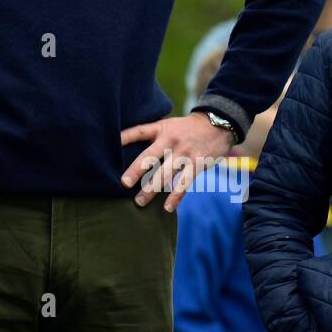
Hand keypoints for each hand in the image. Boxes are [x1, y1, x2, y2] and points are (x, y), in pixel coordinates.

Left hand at [120, 112, 234, 211]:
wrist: (218, 123)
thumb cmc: (186, 128)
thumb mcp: (168, 124)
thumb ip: (151, 135)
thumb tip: (124, 145)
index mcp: (162, 129)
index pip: (140, 131)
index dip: (126, 137)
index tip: (113, 144)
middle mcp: (171, 141)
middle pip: (150, 157)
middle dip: (136, 170)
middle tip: (124, 184)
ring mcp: (185, 153)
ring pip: (165, 174)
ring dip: (152, 188)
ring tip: (139, 202)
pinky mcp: (197, 164)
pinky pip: (185, 183)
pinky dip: (176, 197)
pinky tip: (167, 208)